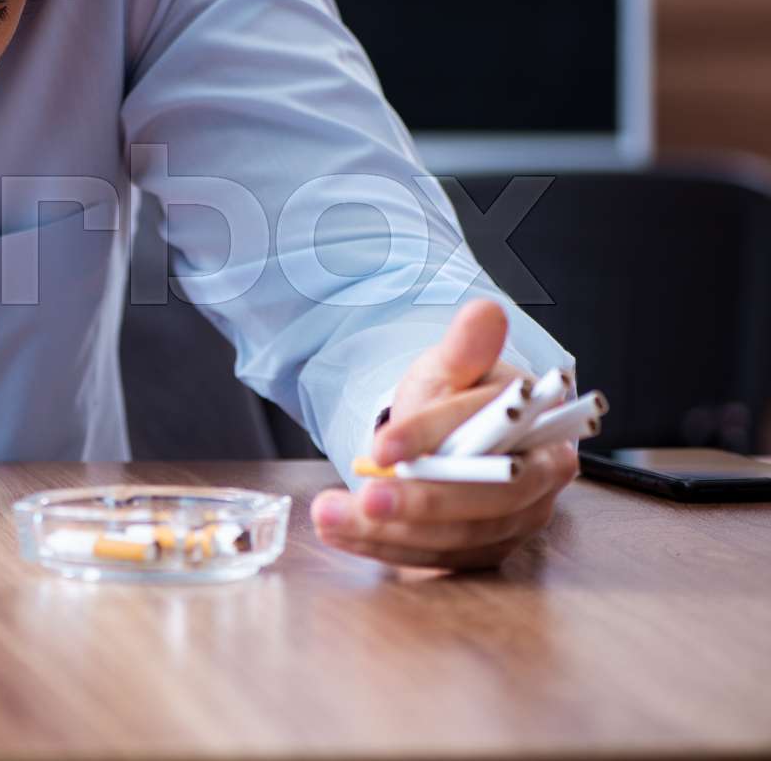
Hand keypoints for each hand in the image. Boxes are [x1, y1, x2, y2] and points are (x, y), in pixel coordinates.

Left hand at [309, 299, 579, 570]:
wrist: (449, 431)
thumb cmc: (458, 396)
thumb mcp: (455, 365)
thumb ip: (468, 346)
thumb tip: (485, 312)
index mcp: (543, 435)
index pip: (495, 442)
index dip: (437, 443)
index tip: (383, 445)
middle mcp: (537, 488)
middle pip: (486, 503)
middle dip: (419, 505)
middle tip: (362, 499)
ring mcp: (511, 526)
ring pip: (454, 538)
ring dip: (387, 532)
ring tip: (329, 514)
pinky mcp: (477, 552)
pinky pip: (432, 558)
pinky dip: (382, 548)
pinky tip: (340, 531)